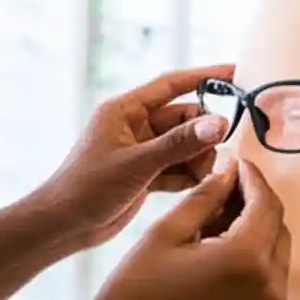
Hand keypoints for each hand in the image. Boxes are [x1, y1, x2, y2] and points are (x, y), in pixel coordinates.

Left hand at [38, 65, 234, 250]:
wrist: (63, 226)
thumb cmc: (87, 188)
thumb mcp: (137, 164)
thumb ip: (180, 144)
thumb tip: (219, 122)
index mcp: (125, 110)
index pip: (172, 84)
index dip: (205, 76)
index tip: (236, 73)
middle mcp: (134, 126)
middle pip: (185, 119)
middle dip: (202, 136)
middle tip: (210, 159)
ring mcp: (141, 151)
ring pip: (184, 145)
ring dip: (197, 159)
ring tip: (199, 178)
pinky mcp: (145, 175)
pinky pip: (178, 167)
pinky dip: (188, 176)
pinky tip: (194, 187)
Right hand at [66, 159, 291, 299]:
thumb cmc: (135, 293)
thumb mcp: (166, 232)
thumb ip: (206, 197)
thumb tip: (230, 172)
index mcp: (246, 259)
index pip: (265, 203)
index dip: (252, 178)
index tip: (237, 164)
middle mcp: (268, 290)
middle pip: (278, 229)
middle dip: (256, 205)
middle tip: (225, 190)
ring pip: (276, 259)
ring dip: (256, 236)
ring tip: (218, 225)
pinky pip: (268, 289)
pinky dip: (254, 269)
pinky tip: (220, 260)